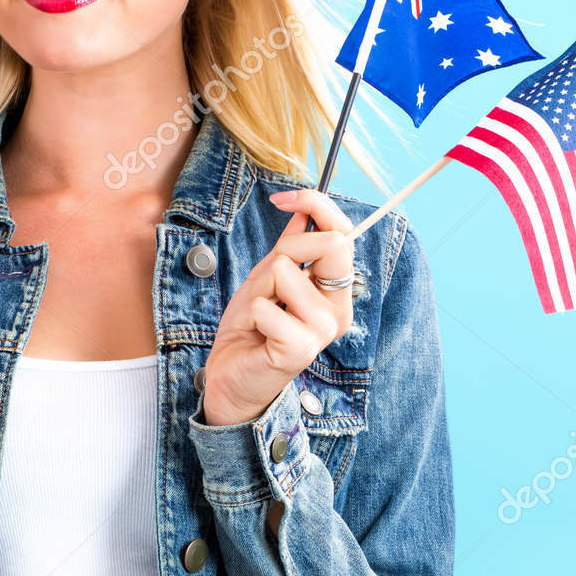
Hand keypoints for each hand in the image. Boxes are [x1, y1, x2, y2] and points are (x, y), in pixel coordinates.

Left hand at [200, 188, 353, 426]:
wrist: (231, 377)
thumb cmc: (250, 330)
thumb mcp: (266, 279)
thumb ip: (288, 249)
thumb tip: (302, 212)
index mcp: (334, 290)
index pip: (343, 234)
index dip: (316, 204)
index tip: (284, 198)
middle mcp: (337, 309)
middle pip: (330, 244)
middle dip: (285, 250)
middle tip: (265, 281)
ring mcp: (322, 330)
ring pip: (285, 271)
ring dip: (258, 289)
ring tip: (258, 315)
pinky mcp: (300, 348)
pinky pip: (265, 305)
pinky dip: (249, 314)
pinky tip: (255, 334)